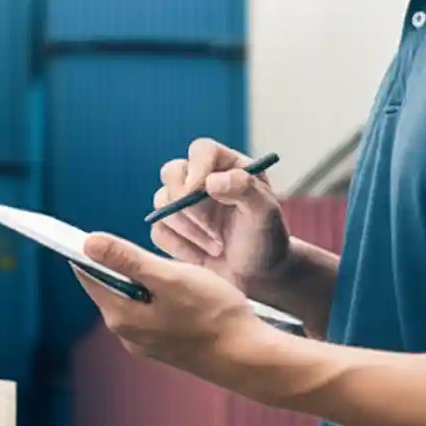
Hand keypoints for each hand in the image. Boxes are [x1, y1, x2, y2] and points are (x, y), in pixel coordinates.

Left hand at [76, 232, 308, 406]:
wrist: (248, 357)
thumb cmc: (213, 314)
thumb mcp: (169, 277)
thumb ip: (127, 259)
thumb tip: (88, 243)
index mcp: (120, 316)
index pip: (88, 276)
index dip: (92, 251)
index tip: (101, 233)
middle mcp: (127, 334)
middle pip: (113, 287)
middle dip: (128, 265)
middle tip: (160, 257)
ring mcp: (146, 343)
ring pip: (135, 299)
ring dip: (149, 282)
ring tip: (180, 277)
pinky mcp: (165, 347)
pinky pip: (153, 313)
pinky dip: (162, 298)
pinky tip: (189, 296)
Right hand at [153, 138, 291, 292]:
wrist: (258, 275)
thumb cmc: (266, 239)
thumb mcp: (266, 214)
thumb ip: (245, 190)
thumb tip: (212, 181)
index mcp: (228, 167)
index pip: (202, 150)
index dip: (196, 167)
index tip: (197, 190)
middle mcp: (202, 180)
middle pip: (172, 172)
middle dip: (185, 203)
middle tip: (210, 227)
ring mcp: (184, 204)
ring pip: (161, 202)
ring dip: (189, 230)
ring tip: (218, 246)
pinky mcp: (172, 229)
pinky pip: (158, 231)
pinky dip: (180, 247)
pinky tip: (203, 256)